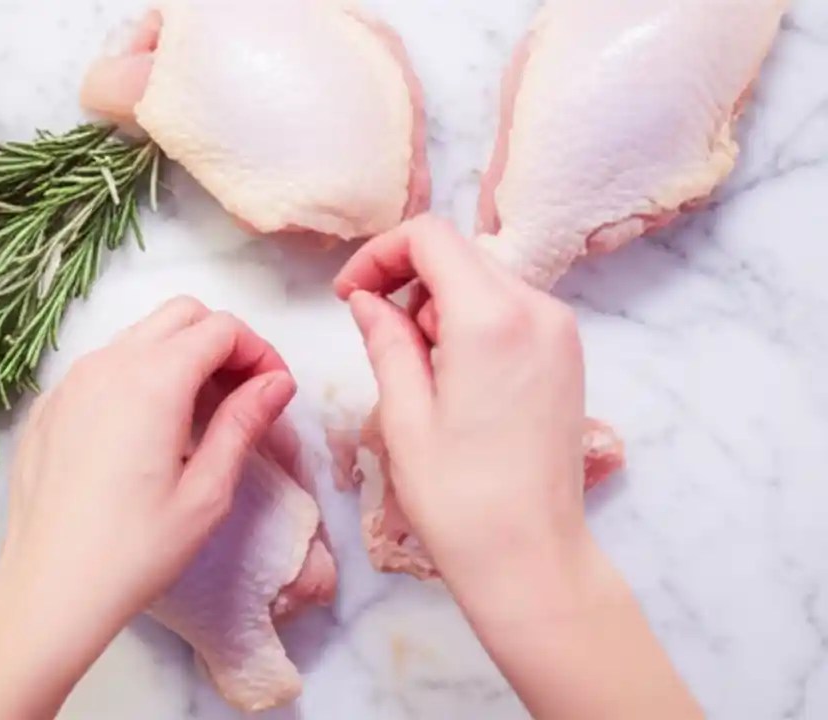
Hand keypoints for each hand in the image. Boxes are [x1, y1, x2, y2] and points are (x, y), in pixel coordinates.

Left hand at [0, 297, 295, 719]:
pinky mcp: (48, 406)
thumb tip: (276, 383)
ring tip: (199, 414)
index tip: (274, 392)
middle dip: (221, 341)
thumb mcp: (207, 492)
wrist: (49, 588)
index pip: (220, 328)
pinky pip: (102, 367)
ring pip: (138, 336)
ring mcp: (70, 382)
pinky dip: (136, 376)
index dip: (259, 352)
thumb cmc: (135, 551)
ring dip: (178, 355)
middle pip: (179, 315)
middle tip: (243, 394)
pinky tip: (146, 431)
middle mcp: (107, 364)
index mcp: (153, 380)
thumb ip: (243, 423)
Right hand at [334, 217, 701, 718]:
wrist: (531, 557)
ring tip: (415, 368)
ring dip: (438, 303)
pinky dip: (470, 322)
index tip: (350, 297)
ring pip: (484, 280)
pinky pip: (510, 309)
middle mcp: (537, 311)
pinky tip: (450, 375)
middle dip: (406, 278)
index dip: (379, 255)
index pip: (430, 237)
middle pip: (459, 252)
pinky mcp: (566, 355)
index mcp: (491, 320)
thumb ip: (385, 340)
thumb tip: (368, 300)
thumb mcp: (404, 416)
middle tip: (373, 331)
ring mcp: (560, 332)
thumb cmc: (460, 498)